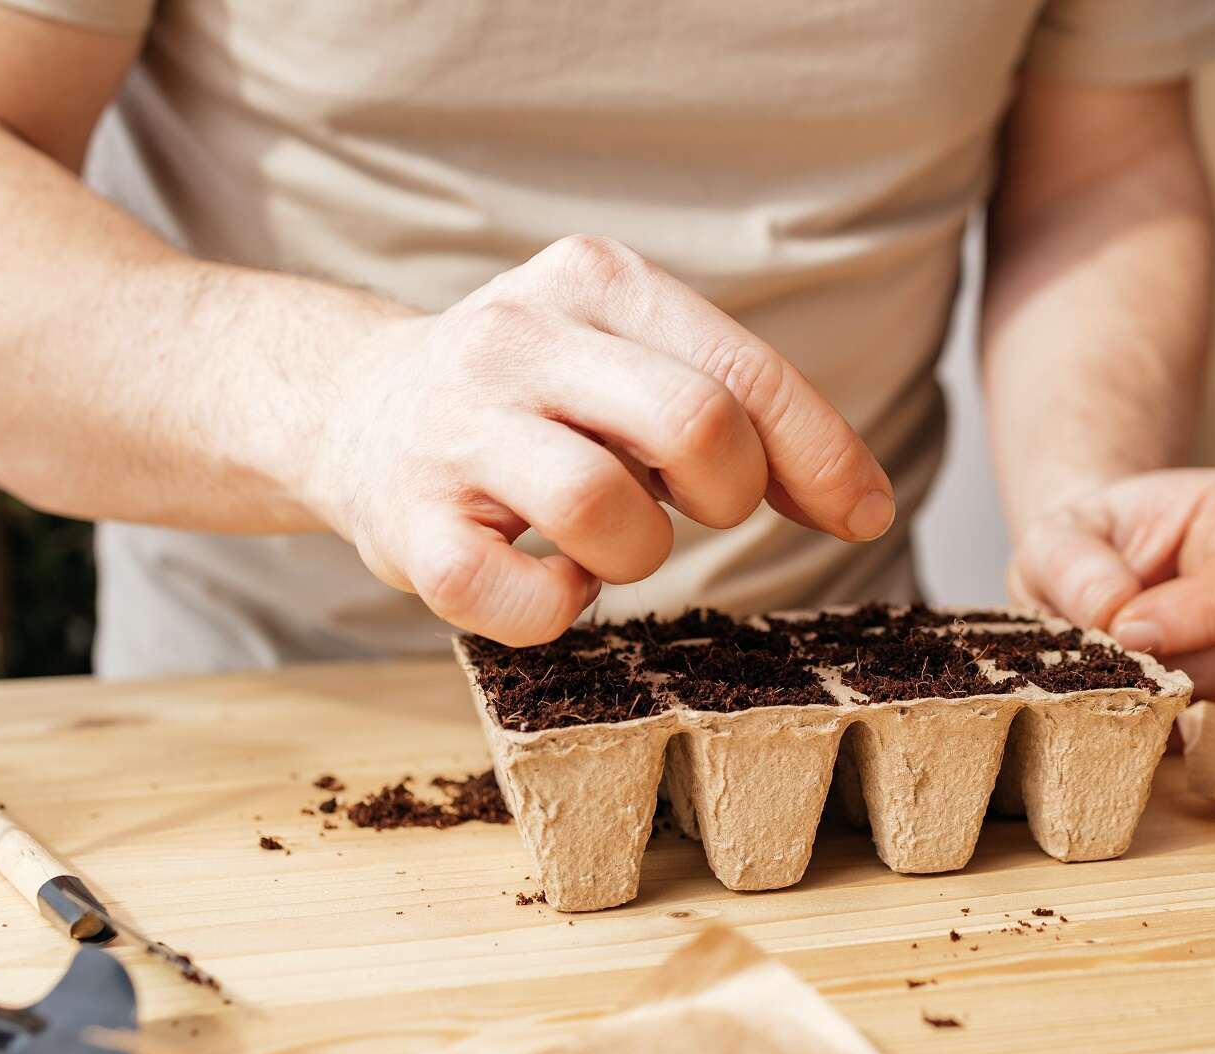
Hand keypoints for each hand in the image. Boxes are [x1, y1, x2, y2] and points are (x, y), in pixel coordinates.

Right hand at [305, 235, 895, 645]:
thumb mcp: (625, 357)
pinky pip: (531, 602)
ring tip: (604, 537)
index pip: (743, 371)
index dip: (823, 454)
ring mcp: (456, 429)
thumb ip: (730, 402)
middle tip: (691, 506)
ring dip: (637, 555)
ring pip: (611, 516)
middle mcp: (518, 336)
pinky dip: (564, 610)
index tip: (862, 511)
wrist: (353, 407)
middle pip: (697, 428)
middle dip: (728, 495)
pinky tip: (552, 580)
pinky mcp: (410, 525)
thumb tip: (857, 495)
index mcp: (593, 282)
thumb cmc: (527, 396)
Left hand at [1008, 469, 1214, 709]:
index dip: (1193, 616)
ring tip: (1106, 674)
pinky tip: (1124, 694)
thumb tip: (1113, 616)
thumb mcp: (1057, 537)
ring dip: (1167, 698)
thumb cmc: (1083, 542)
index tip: (1123, 632)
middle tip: (1102, 664)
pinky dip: (1168, 718)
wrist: (1088, 568)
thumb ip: (1075, 568)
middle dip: (1174, 668)